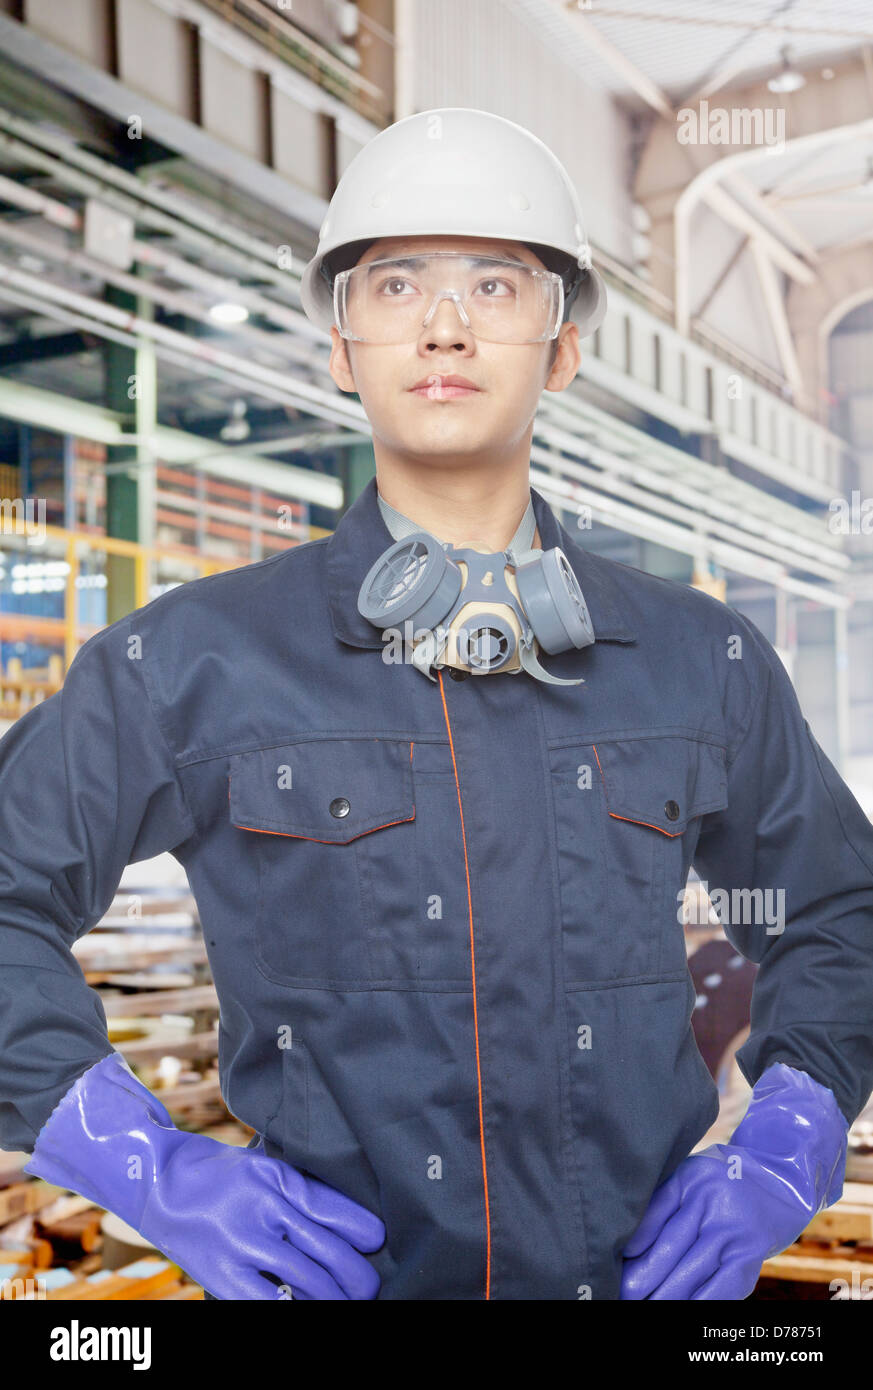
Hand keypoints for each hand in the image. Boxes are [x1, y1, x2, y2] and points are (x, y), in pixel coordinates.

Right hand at [24, 1052, 385, 1299]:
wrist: (154, 1180)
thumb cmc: (216, 1173)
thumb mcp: (263, 1166)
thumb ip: (300, 1189)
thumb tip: (346, 1218)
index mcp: (277, 1179)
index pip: (333, 1209)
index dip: (363, 1230)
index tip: (376, 1239)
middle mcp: (264, 1210)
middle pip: (328, 1252)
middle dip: (357, 1277)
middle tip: (368, 1286)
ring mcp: (243, 1244)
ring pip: (308, 1282)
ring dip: (334, 1298)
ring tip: (347, 1302)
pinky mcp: (222, 1275)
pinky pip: (269, 1303)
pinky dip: (292, 1307)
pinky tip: (305, 1306)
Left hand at [620, 1062, 848, 1299]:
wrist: (784, 1178)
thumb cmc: (725, 1179)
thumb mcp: (692, 1175)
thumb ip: (663, 1201)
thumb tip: (626, 1242)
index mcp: (691, 1179)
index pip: (653, 1215)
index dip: (631, 1243)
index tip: (610, 1261)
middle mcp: (712, 1203)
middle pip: (669, 1248)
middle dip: (641, 1278)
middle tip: (620, 1293)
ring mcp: (733, 1231)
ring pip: (692, 1272)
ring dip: (664, 1295)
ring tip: (641, 1305)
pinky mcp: (750, 1255)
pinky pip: (722, 1286)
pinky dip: (700, 1301)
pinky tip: (682, 1307)